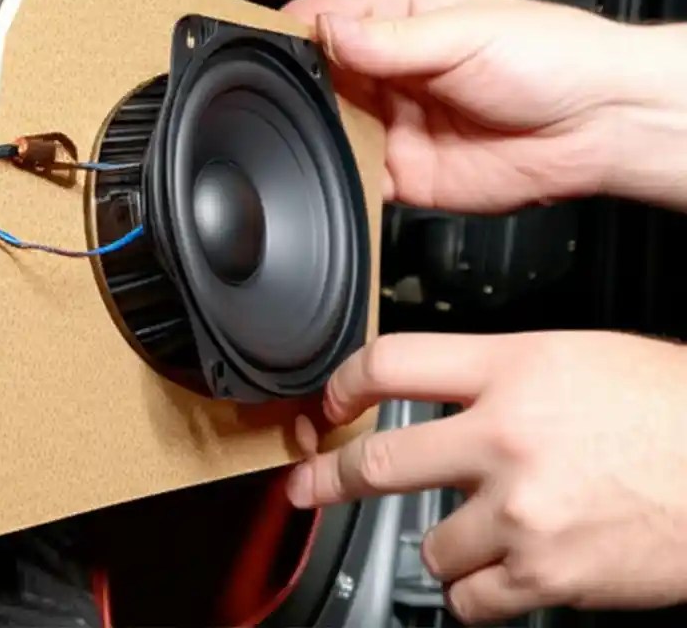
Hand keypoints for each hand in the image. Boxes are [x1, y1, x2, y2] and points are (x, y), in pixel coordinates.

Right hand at [283, 0, 686, 212]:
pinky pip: (358, 179)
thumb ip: (388, 39)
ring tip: (310, 130)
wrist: (601, 126)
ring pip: (331, 131)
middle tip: (282, 93)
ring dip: (315, 133)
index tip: (265, 41)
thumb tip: (326, 31)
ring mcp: (395, 128)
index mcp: (401, 28)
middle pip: (320, 80)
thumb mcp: (464, 33)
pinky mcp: (406, 177)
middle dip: (298, 87)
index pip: (329, 22)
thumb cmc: (556, 60)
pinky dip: (340, 179)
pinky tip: (336, 168)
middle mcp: (392, 77)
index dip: (296, 30)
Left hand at [287, 331, 686, 623]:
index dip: (343, 385)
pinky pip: (469, 599)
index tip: (329, 404)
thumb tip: (438, 397)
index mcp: (516, 368)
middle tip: (309, 486)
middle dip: (330, 479)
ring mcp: (522, 511)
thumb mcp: (578, 359)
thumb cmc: (673, 411)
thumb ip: (499, 376)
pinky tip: (510, 570)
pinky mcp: (545, 576)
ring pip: (430, 543)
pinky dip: (481, 592)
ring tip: (497, 528)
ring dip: (450, 543)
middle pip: (379, 462)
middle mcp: (509, 436)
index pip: (391, 363)